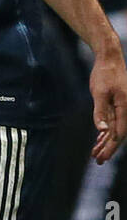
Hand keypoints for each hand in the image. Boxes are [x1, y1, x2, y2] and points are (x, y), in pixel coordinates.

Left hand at [89, 46, 126, 163]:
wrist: (110, 58)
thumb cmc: (104, 73)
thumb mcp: (99, 93)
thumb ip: (100, 112)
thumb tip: (102, 130)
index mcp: (125, 106)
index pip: (119, 132)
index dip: (110, 146)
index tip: (102, 157)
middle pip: (119, 133)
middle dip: (108, 148)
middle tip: (98, 161)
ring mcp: (123, 107)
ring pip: (116, 129)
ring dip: (105, 141)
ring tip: (95, 154)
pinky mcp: (118, 104)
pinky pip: (114, 121)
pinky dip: (106, 131)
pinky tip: (98, 140)